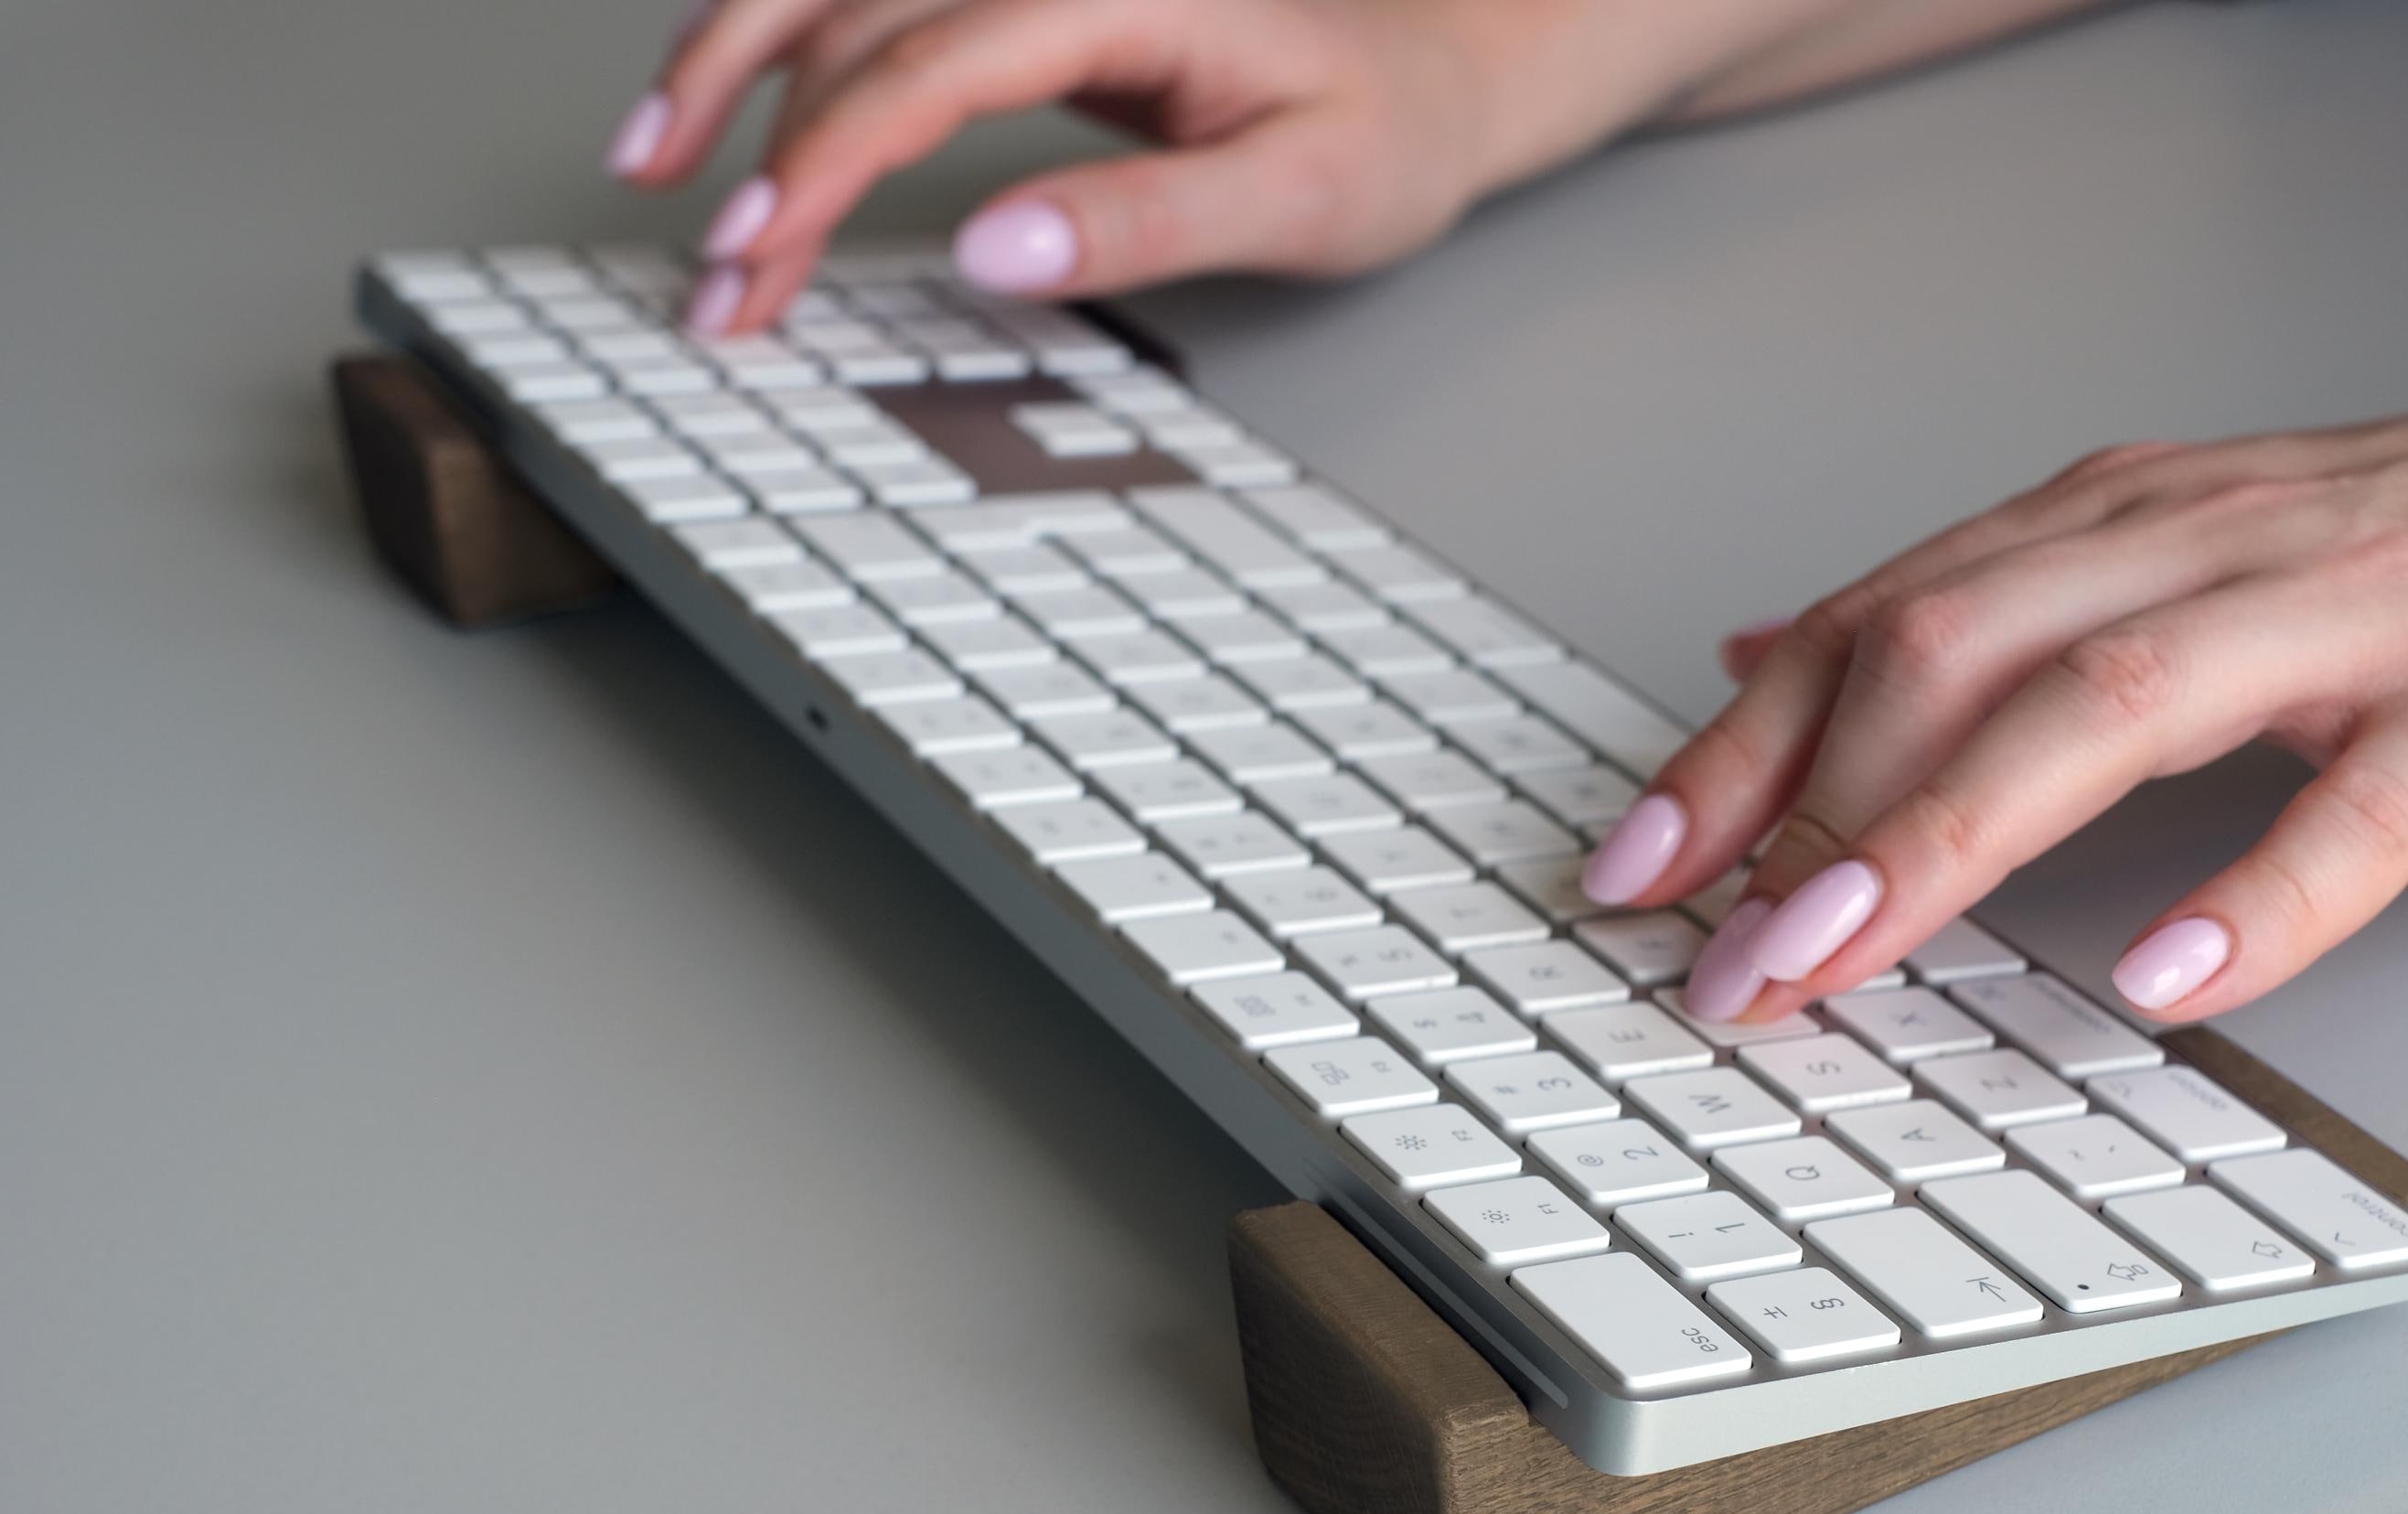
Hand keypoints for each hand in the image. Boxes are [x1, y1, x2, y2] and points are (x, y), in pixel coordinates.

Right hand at [602, 0, 1582, 332]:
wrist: (1447, 67)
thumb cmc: (1387, 128)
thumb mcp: (1301, 192)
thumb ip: (1148, 216)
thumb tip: (1000, 251)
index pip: (928, 63)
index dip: (823, 157)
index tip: (751, 250)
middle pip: (854, 17)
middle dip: (754, 144)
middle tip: (705, 281)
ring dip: (732, 68)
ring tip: (651, 169)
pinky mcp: (1025, 6)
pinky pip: (874, 4)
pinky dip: (786, 48)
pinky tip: (734, 112)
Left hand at [1575, 340, 2407, 1024]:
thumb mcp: (2168, 552)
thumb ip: (1972, 607)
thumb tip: (1768, 648)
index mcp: (2116, 520)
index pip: (1877, 622)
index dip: (1734, 750)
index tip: (1628, 869)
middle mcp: (2204, 546)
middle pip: (1956, 649)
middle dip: (1804, 805)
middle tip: (1712, 953)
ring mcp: (2347, 617)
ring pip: (2112, 707)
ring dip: (1949, 838)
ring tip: (1838, 953)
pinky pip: (2359, 809)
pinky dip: (2255, 896)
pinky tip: (2165, 981)